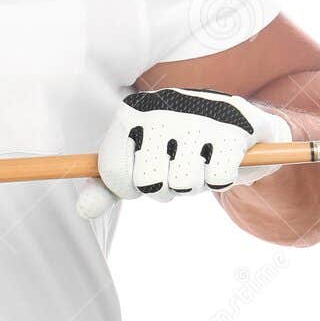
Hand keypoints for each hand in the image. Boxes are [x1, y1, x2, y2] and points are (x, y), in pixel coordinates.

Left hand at [76, 87, 293, 219]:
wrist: (235, 121)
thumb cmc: (177, 144)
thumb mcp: (137, 160)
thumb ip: (107, 186)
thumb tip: (84, 211)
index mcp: (130, 113)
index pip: (112, 173)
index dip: (130, 187)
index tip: (144, 173)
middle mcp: (160, 109)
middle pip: (148, 183)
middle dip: (165, 187)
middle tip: (176, 167)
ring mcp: (197, 116)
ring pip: (183, 183)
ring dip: (194, 183)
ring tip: (200, 160)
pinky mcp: (234, 128)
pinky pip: (218, 179)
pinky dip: (221, 177)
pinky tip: (222, 156)